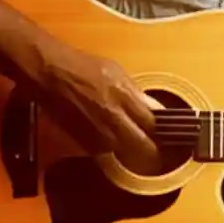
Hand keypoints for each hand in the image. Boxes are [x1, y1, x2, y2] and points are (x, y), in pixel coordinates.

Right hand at [30, 36, 161, 173]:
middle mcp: (114, 124)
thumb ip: (138, 95)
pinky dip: (112, 145)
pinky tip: (107, 131)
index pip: (156, 128)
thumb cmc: (83, 69)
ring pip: (127, 153)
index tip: (172, 138)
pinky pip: (109, 151)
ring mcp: (100, 138)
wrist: (51, 76)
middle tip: (158, 149)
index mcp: (125, 101)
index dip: (167, 135)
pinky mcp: (87, 146)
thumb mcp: (117, 73)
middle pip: (146, 151)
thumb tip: (158, 111)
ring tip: (128, 134)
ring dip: (131, 148)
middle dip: (155, 152)